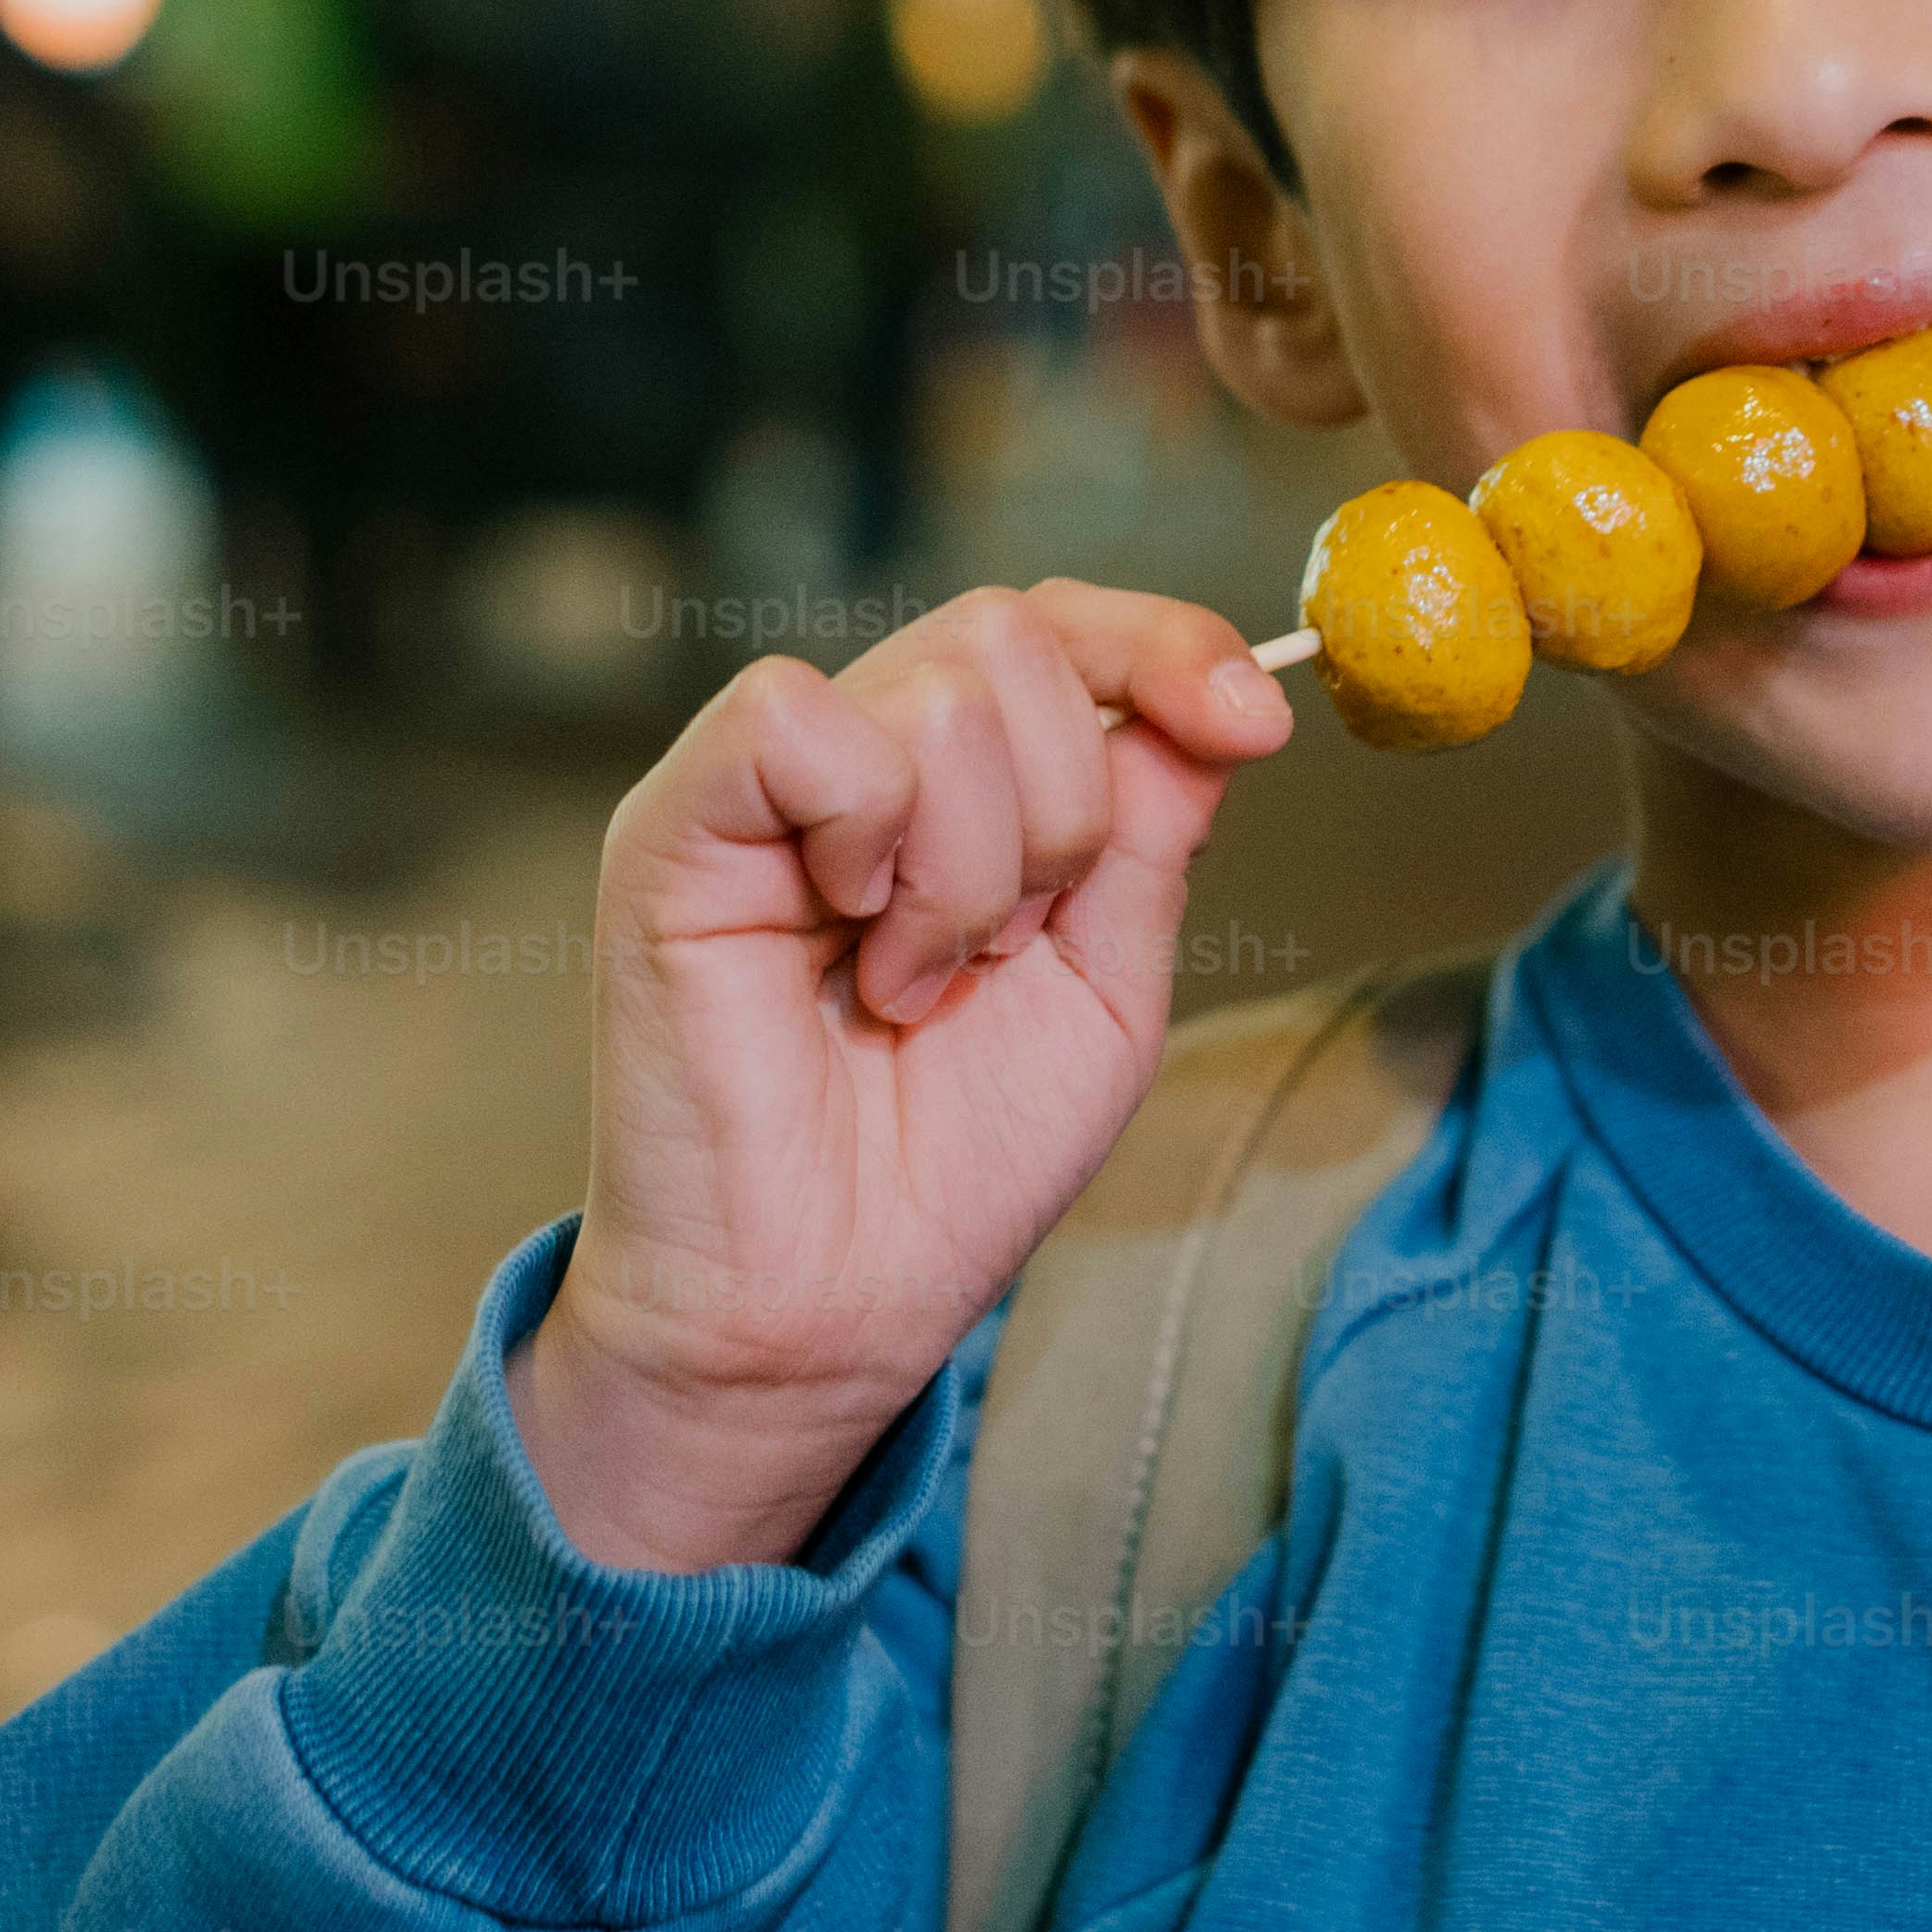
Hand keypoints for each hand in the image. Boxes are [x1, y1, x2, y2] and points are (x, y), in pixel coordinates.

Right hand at [509, 581, 1291, 1569]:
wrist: (832, 1304)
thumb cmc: (951, 1167)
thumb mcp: (1106, 987)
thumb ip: (1148, 838)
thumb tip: (1212, 706)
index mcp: (959, 785)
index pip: (1061, 627)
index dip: (1166, 646)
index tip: (1255, 721)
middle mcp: (856, 758)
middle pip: (1012, 634)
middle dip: (1069, 804)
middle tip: (1009, 948)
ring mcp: (761, 786)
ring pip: (937, 691)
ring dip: (976, 866)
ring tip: (916, 984)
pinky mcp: (675, 824)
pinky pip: (799, 723)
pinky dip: (869, 835)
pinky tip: (850, 942)